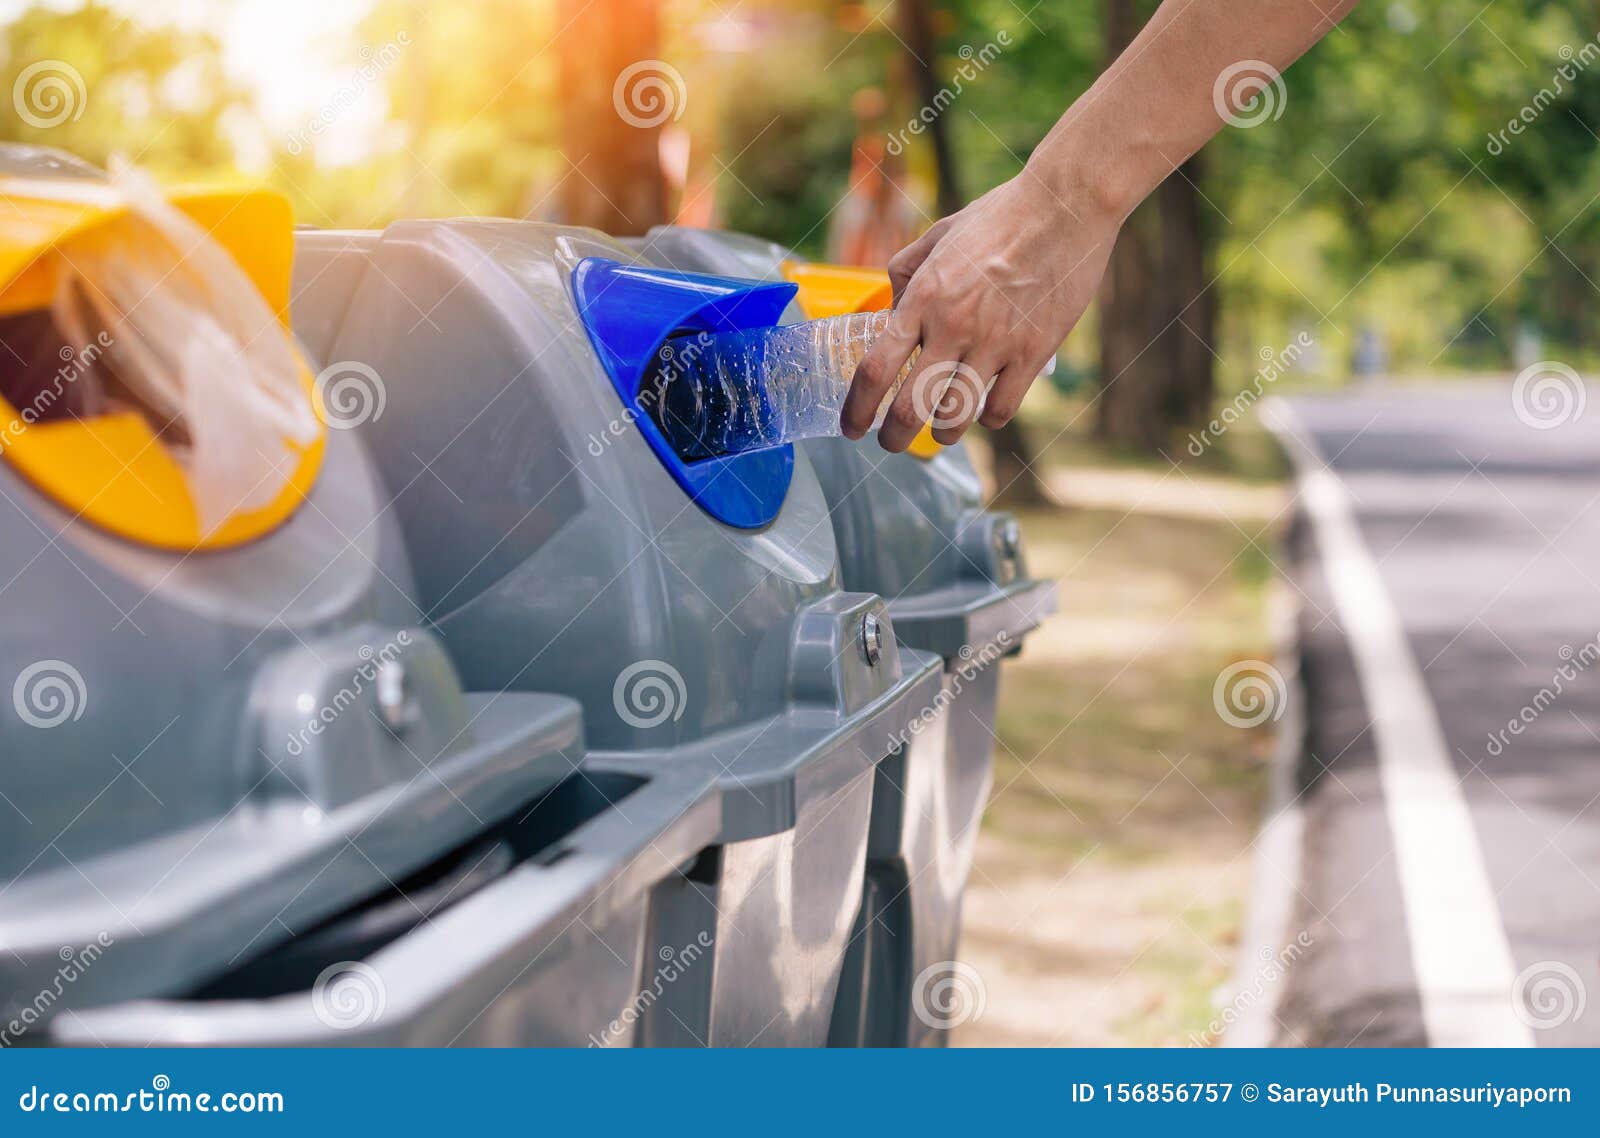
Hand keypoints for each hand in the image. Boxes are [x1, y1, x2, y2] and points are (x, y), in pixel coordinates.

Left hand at [840, 169, 1120, 449]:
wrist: (1065, 206)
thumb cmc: (1000, 216)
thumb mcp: (939, 235)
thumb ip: (906, 273)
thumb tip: (891, 311)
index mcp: (923, 297)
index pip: (876, 368)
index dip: (857, 408)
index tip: (851, 427)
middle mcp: (954, 326)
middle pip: (910, 406)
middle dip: (893, 437)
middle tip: (890, 443)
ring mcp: (996, 343)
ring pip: (956, 417)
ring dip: (942, 433)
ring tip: (940, 430)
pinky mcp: (1034, 353)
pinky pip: (1001, 408)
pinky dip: (987, 417)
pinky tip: (983, 409)